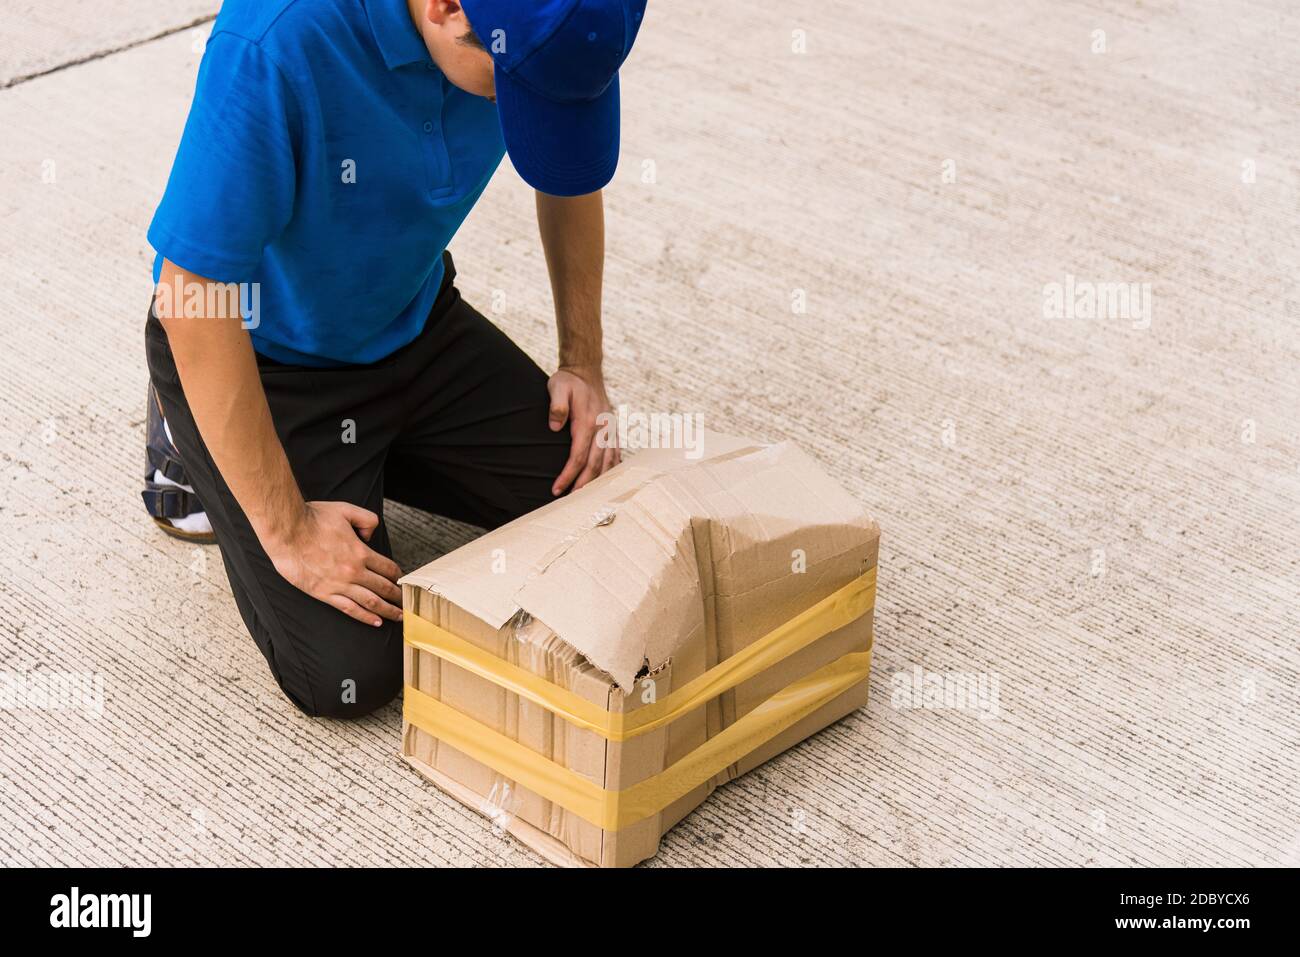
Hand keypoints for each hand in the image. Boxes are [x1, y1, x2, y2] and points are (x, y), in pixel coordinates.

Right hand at [264, 501, 402, 626]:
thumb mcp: (346, 510)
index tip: (403, 582)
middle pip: (384, 588)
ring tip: (398, 617)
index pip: (388, 568)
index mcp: (361, 552)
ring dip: (388, 611)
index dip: (399, 577)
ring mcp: (339, 584)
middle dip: (398, 597)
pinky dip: (365, 617)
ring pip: (371, 602)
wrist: (286, 531)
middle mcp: (354, 571)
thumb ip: (366, 520)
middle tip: (407, 604)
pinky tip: (375, 622)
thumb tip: (370, 536)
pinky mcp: (324, 593)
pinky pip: (349, 608)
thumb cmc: (313, 519)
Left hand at [548, 365, 620, 494]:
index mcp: (588, 422)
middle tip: (569, 501)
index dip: (568, 475)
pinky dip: (610, 471)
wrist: (587, 371)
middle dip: (582, 485)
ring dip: (597, 482)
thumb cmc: (569, 381)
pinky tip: (604, 483)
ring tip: (585, 497)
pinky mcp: (613, 431)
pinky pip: (615, 455)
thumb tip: (554, 426)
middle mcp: (603, 428)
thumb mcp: (557, 387)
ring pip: (608, 463)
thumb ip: (557, 406)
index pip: (578, 456)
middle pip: (594, 465)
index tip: (557, 489)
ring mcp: (610, 430)